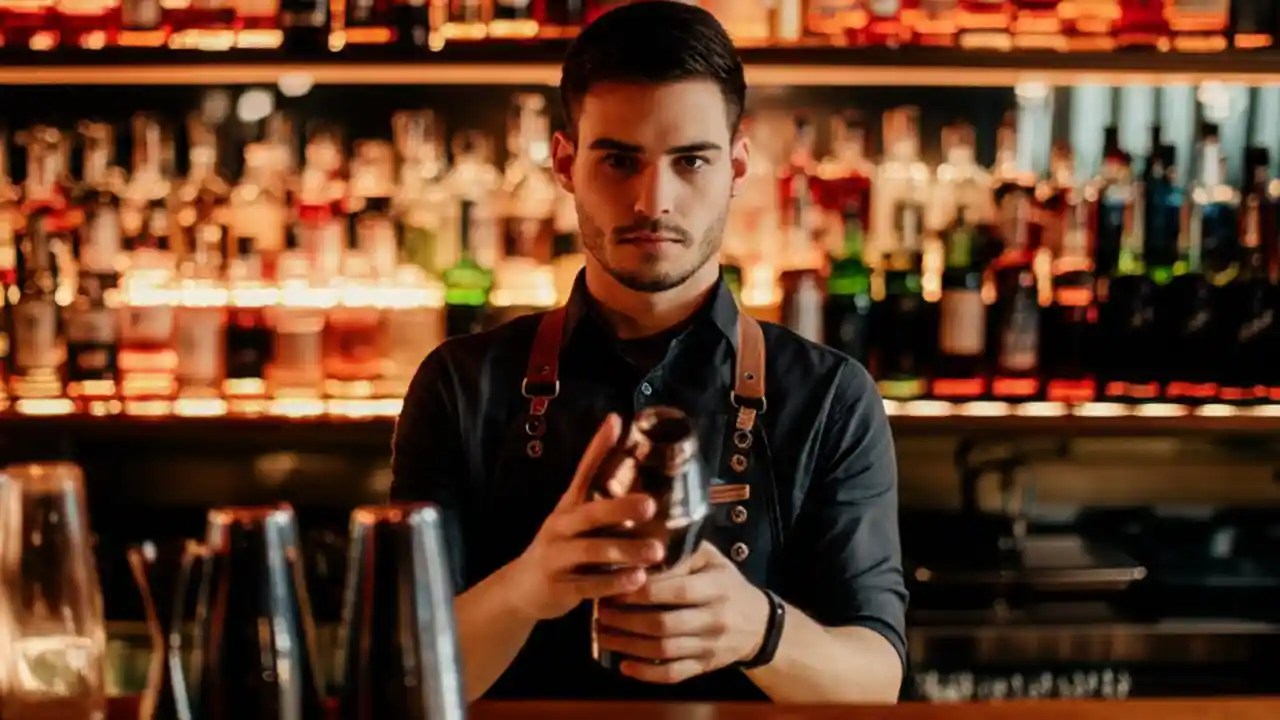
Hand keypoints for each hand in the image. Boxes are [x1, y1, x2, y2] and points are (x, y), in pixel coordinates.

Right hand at [507, 413, 665, 621]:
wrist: (520, 589)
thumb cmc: (560, 550)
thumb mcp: (575, 522)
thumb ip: (604, 506)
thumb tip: (641, 486)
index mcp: (568, 507)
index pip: (583, 471)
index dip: (598, 447)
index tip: (616, 421)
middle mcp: (560, 526)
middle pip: (589, 513)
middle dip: (619, 508)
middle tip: (650, 505)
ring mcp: (556, 556)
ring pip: (591, 551)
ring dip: (625, 550)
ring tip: (656, 552)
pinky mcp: (558, 587)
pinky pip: (588, 585)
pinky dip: (614, 583)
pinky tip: (637, 580)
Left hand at [594, 541, 770, 683]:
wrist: (759, 623)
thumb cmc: (727, 583)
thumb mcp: (712, 559)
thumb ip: (682, 551)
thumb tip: (641, 542)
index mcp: (717, 585)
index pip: (675, 589)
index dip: (641, 589)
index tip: (614, 584)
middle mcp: (715, 618)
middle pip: (664, 623)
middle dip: (626, 619)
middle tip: (600, 610)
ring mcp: (710, 646)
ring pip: (663, 651)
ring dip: (628, 644)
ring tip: (602, 633)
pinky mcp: (705, 667)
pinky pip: (674, 674)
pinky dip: (646, 673)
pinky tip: (623, 665)